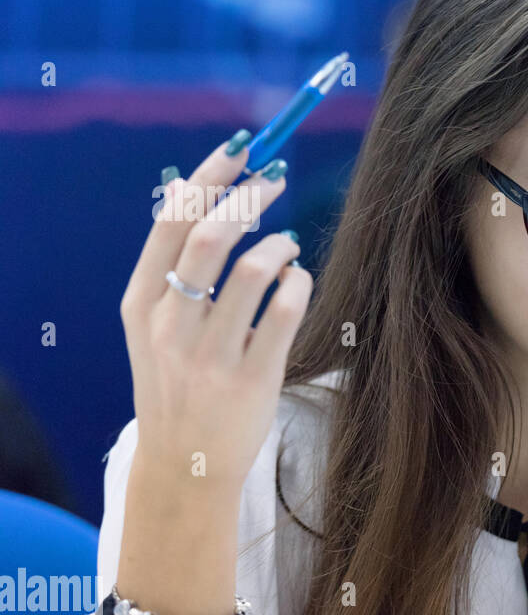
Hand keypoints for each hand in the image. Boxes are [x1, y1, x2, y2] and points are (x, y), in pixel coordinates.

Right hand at [120, 137, 311, 493]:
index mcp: (141, 303)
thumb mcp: (155, 328)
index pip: (171, 221)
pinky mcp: (251, 377)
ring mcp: (209, 352)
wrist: (185, 465)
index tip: (241, 149)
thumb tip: (194, 190)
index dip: (208, 177)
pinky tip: (297, 281)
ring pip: (251, 269)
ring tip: (287, 247)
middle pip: (211, 234)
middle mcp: (170, 324)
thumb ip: (173, 268)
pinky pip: (285, 311)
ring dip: (279, 244)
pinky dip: (297, 283)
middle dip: (250, 195)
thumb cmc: (178, 384)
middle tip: (278, 178)